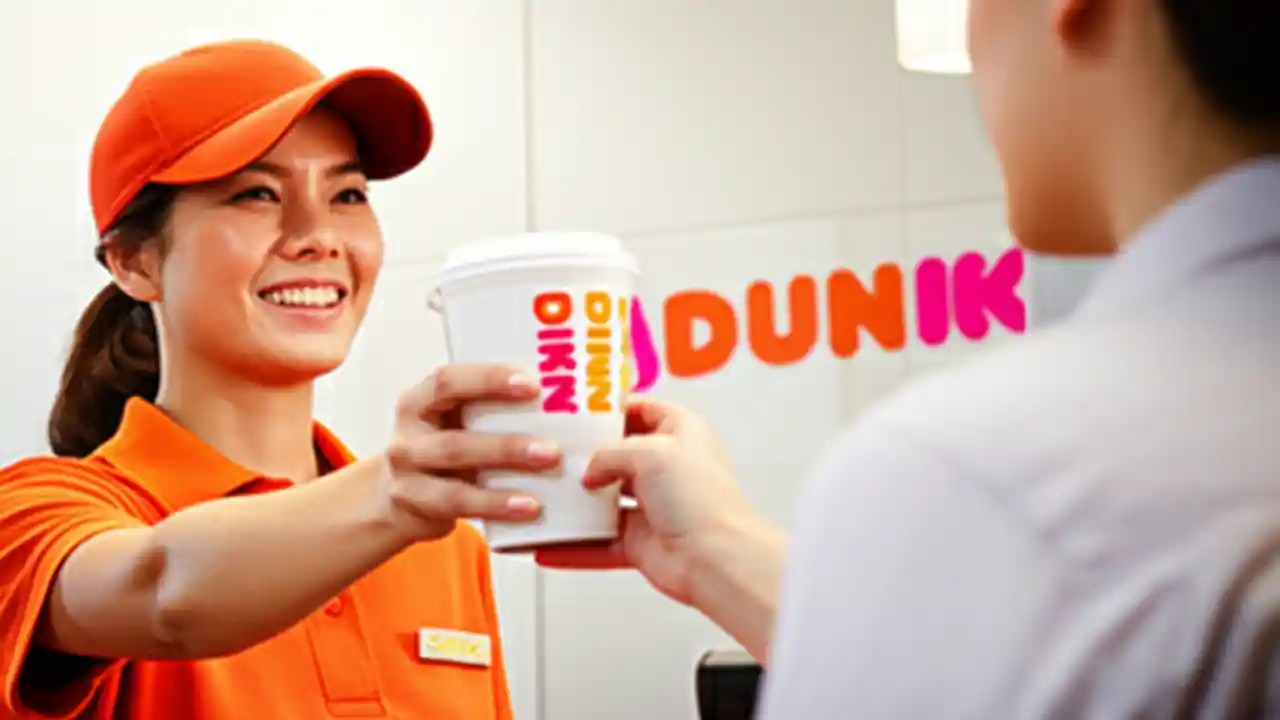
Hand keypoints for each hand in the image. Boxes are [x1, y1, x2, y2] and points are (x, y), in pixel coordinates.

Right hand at [378, 364, 561, 542]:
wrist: (406, 498)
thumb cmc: (449, 446)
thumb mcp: (458, 422)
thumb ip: (491, 408)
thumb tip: (561, 397)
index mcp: (421, 400)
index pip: (448, 381)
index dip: (489, 380)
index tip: (533, 384)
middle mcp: (409, 433)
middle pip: (456, 437)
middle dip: (507, 443)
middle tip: (553, 448)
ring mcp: (407, 472)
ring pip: (457, 471)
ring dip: (504, 470)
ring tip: (546, 471)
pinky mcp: (415, 504)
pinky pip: (458, 503)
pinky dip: (496, 505)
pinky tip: (529, 507)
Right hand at [536, 397, 760, 605]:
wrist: (716, 560)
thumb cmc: (702, 500)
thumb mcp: (650, 453)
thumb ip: (610, 454)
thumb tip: (589, 471)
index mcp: (681, 432)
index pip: (640, 409)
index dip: (610, 409)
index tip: (577, 410)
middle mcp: (667, 468)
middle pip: (616, 455)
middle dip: (585, 457)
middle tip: (552, 452)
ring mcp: (653, 506)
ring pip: (604, 500)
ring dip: (576, 503)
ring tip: (545, 496)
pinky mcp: (641, 541)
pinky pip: (599, 542)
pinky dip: (575, 546)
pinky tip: (549, 545)